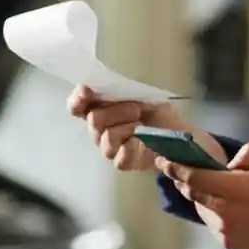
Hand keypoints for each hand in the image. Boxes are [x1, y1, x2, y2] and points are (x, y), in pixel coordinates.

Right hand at [67, 84, 183, 171]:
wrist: (173, 129)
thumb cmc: (153, 109)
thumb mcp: (139, 92)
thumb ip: (118, 89)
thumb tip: (101, 86)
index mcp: (98, 108)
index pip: (75, 106)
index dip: (77, 99)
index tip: (87, 91)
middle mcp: (98, 129)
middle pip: (93, 119)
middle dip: (117, 110)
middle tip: (136, 109)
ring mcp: (108, 147)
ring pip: (107, 137)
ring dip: (129, 127)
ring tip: (142, 125)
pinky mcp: (121, 162)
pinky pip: (120, 156)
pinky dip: (134, 146)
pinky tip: (142, 141)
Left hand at [157, 142, 248, 248]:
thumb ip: (248, 154)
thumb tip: (226, 165)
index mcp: (235, 189)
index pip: (193, 176)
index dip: (175, 167)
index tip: (162, 159)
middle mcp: (225, 212)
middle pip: (192, 192)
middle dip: (182, 178)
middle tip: (176, 167)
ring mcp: (226, 231)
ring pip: (201, 207)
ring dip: (201, 194)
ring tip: (210, 183)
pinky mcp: (230, 244)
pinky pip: (212, 222)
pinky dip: (212, 210)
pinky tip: (227, 203)